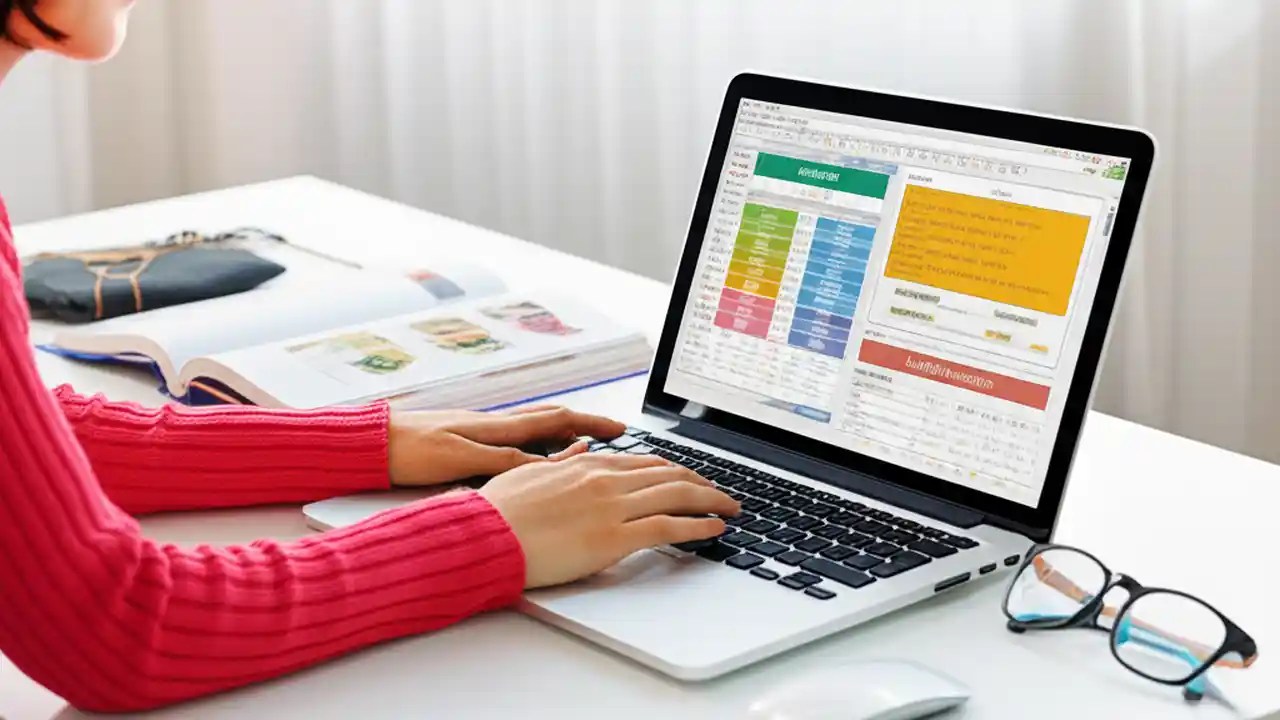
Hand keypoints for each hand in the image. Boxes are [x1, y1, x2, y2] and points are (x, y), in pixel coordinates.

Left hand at [387, 405, 625, 486]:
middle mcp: (492, 424)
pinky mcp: (465, 440)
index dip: (591, 426)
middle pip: (550, 419)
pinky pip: (513, 439)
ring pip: (532, 428)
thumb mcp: (461, 458)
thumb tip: (547, 462)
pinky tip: (534, 453)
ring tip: (585, 443)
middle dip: (584, 426)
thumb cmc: (409, 450)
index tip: (620, 430)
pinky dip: (536, 443)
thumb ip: (504, 459)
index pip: (556, 421)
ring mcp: (479, 431)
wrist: (369, 443)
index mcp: (496, 427)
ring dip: (562, 433)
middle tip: (612, 434)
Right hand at [479, 453, 740, 588]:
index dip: (673, 470)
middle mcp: (604, 479)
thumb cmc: (498, 511)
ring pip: (677, 495)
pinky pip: (668, 527)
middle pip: (669, 475)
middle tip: (721, 492)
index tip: (689, 478)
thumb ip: (560, 462)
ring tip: (729, 507)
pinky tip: (714, 528)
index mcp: (585, 464)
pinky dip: (698, 525)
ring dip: (711, 500)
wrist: (483, 535)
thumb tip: (577, 450)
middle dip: (702, 483)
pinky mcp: (613, 537)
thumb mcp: (528, 473)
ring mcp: (611, 506)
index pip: (644, 462)